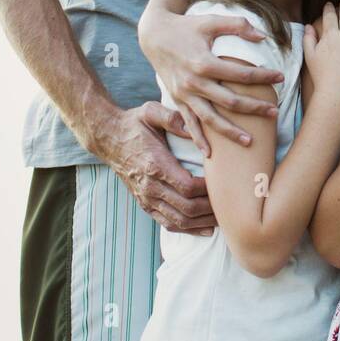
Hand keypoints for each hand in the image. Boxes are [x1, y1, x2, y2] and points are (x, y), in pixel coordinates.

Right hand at [99, 102, 218, 233]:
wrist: (108, 138)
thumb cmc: (134, 123)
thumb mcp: (151, 112)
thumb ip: (173, 118)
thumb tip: (195, 128)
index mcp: (155, 165)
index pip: (188, 187)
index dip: (208, 190)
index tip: (225, 184)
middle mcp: (150, 186)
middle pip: (187, 208)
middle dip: (211, 209)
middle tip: (231, 203)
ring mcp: (146, 198)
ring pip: (179, 220)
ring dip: (203, 222)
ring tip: (223, 217)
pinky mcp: (144, 203)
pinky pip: (167, 222)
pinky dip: (187, 229)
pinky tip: (204, 229)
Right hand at [138, 9, 283, 155]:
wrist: (154, 36)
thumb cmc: (186, 26)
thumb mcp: (211, 20)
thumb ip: (237, 25)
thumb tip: (263, 37)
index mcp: (204, 63)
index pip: (241, 74)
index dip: (263, 76)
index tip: (281, 77)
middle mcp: (193, 83)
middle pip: (230, 102)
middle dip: (254, 109)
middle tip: (275, 113)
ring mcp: (184, 95)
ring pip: (211, 119)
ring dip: (230, 132)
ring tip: (250, 142)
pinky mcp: (177, 101)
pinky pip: (189, 124)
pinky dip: (198, 139)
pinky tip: (210, 153)